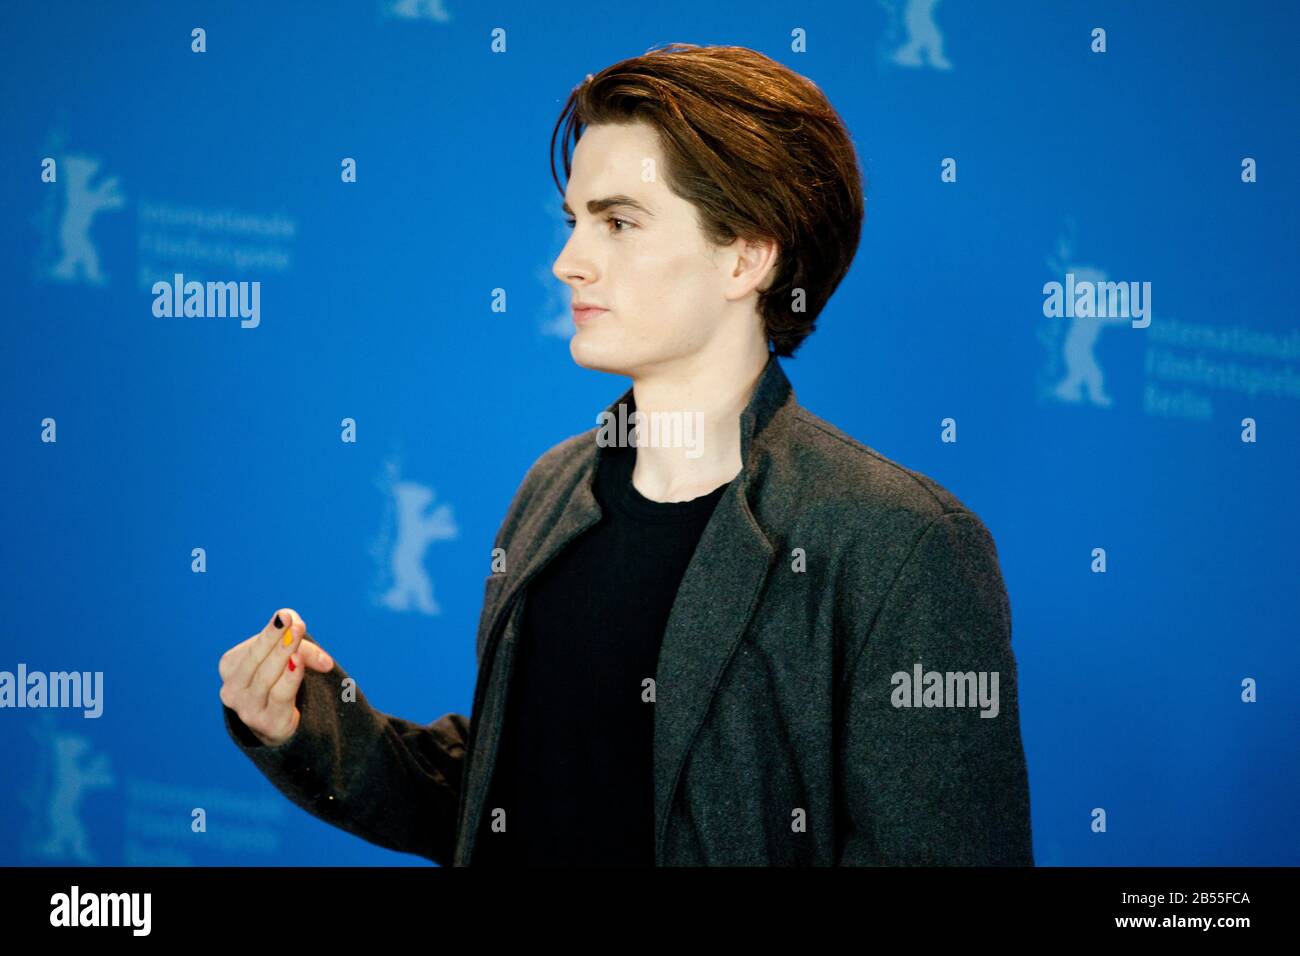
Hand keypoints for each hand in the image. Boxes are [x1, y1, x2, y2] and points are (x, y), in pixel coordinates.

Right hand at [218, 608, 335, 747]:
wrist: (277, 724)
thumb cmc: (279, 681)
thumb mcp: (286, 658)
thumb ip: (303, 649)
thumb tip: (326, 662)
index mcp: (230, 666)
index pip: (253, 646)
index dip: (272, 631)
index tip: (287, 615)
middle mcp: (231, 688)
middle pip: (256, 659)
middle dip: (276, 639)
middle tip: (295, 624)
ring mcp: (246, 708)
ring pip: (267, 677)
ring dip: (284, 654)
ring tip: (297, 636)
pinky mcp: (266, 723)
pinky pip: (279, 696)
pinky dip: (289, 678)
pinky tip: (297, 664)